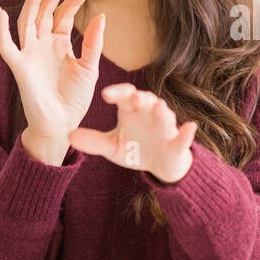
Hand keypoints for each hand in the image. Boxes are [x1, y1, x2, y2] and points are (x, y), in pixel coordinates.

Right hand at [0, 0, 102, 157]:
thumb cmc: (75, 98)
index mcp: (59, 44)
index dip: (72, 3)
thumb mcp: (89, 67)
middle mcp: (42, 45)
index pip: (63, 16)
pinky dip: (1, 30)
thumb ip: (93, 42)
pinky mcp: (19, 67)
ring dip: (32, 4)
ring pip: (27, 22)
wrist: (63, 123)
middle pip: (44, 14)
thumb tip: (101, 16)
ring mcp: (29, 54)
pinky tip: (2, 13)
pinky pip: (6, 46)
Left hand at [68, 83, 197, 183]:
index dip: (117, 93)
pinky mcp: (178, 143)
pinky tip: (190, 127)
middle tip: (134, 97)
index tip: (104, 95)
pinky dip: (186, 133)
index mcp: (132, 111)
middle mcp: (150, 114)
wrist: (161, 165)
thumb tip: (68, 135)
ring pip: (165, 116)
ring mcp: (166, 128)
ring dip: (163, 112)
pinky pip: (183, 137)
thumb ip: (93, 141)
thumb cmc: (136, 149)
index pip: (124, 96)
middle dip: (141, 98)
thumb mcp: (112, 147)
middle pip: (146, 100)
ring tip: (159, 108)